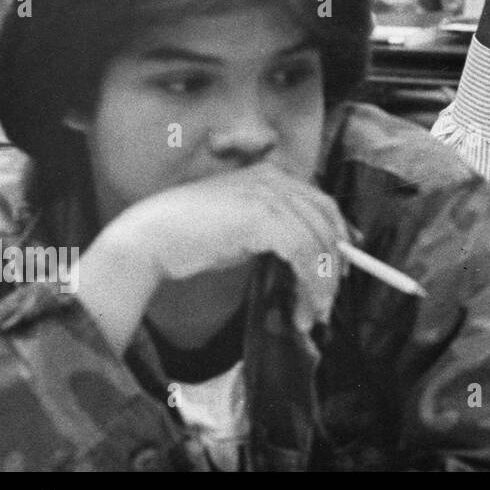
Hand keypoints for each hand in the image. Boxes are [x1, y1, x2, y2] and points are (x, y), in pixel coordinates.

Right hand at [89, 164, 347, 336]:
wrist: (150, 239)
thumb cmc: (192, 238)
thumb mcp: (244, 228)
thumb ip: (277, 232)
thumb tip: (313, 257)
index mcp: (272, 175)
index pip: (322, 205)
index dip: (338, 238)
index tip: (340, 270)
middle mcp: (275, 178)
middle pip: (326, 222)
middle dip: (333, 266)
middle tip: (328, 302)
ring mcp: (270, 194)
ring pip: (319, 241)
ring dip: (322, 284)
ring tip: (314, 315)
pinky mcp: (263, 216)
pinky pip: (304, 253)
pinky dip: (311, 284)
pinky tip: (304, 307)